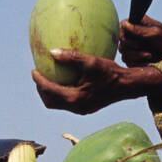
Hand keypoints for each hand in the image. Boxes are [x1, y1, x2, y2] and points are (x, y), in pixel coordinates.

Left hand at [32, 51, 161, 113]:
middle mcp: (76, 107)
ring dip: (50, 93)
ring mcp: (81, 109)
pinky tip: (64, 80)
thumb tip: (52, 52)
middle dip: (41, 89)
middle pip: (50, 102)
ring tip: (48, 78)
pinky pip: (67, 102)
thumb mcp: (91, 62)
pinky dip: (60, 93)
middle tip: (38, 75)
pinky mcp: (86, 107)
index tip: (33, 70)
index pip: (49, 91)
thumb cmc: (111, 73)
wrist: (128, 86)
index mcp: (75, 98)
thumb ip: (71, 57)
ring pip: (58, 104)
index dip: (39, 81)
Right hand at [119, 16, 161, 66]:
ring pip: (124, 54)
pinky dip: (137, 63)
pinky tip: (148, 62)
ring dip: (136, 57)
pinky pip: (128, 62)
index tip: (138, 44)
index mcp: (136, 23)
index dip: (126, 38)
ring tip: (150, 56)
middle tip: (147, 52)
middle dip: (133, 50)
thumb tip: (125, 24)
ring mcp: (133, 46)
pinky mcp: (135, 56)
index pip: (121, 28)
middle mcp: (132, 34)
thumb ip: (140, 30)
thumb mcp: (155, 33)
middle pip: (121, 44)